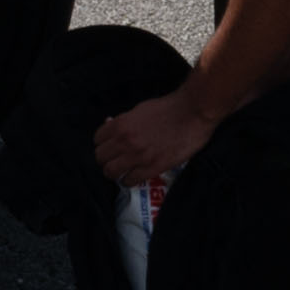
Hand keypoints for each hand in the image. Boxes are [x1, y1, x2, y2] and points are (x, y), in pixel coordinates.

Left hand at [94, 89, 218, 185]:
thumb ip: (122, 121)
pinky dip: (128, 181)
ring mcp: (139, 156)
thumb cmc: (167, 108)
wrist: (192, 113)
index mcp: (120, 125)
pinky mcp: (154, 167)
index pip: (97, 140)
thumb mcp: (138, 110)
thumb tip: (109, 125)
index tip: (109, 148)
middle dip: (105, 160)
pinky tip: (132, 177)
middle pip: (100, 157)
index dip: (102, 144)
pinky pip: (131, 180)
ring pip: (111, 171)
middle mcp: (125, 141)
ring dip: (113, 173)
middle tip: (113, 161)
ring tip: (120, 172)